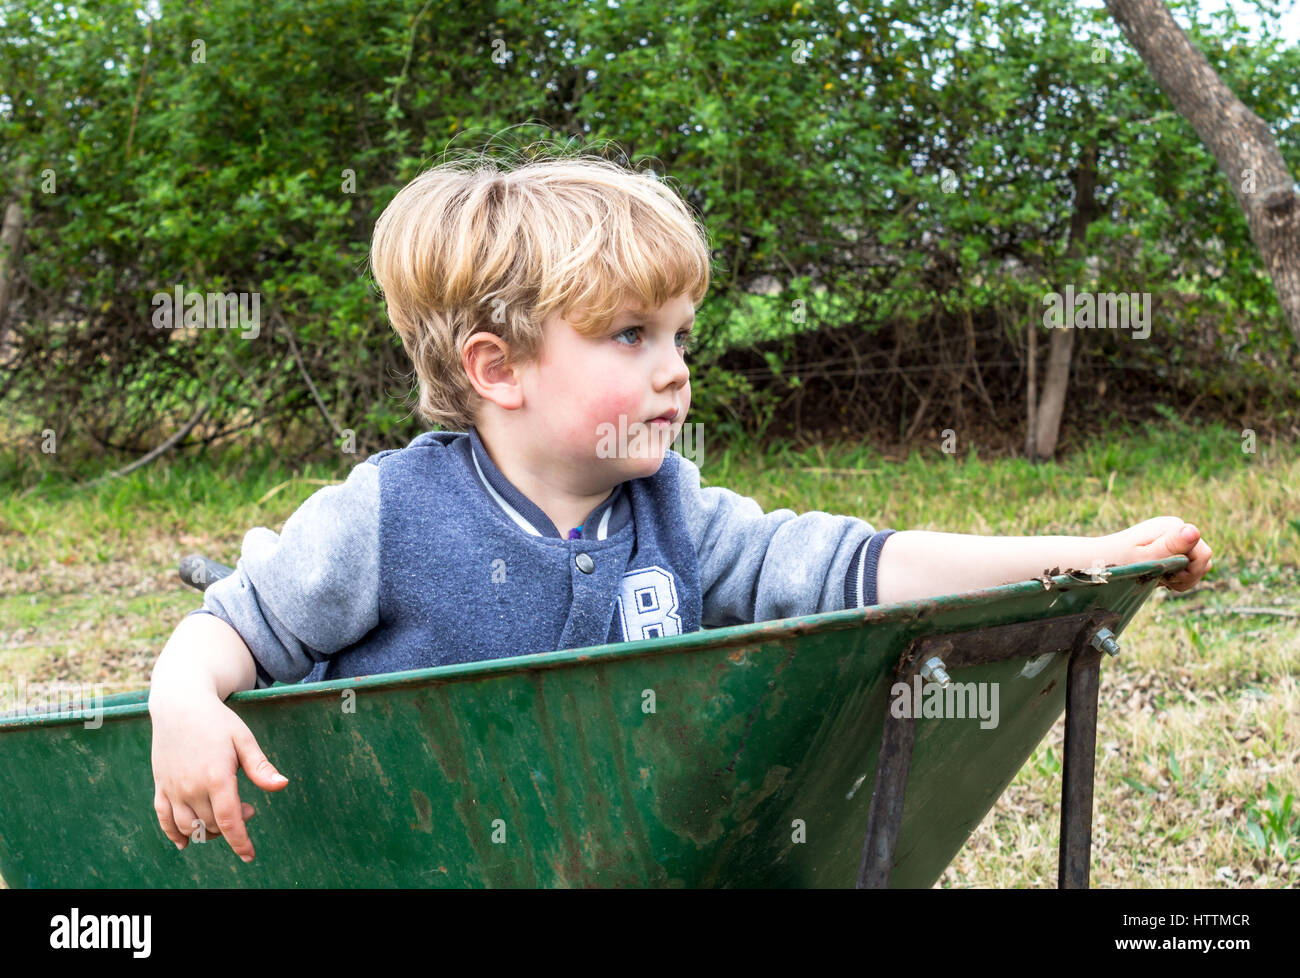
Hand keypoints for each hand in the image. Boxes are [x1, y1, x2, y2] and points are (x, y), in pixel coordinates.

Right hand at [150, 690, 288, 862]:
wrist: (179, 704)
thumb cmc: (217, 721)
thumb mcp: (244, 740)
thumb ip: (261, 767)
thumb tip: (282, 786)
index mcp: (217, 777)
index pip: (230, 821)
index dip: (240, 842)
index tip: (250, 856)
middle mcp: (191, 787)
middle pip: (211, 825)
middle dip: (232, 827)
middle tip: (248, 808)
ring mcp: (172, 788)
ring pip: (188, 827)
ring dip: (207, 831)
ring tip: (223, 816)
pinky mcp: (160, 786)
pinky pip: (163, 819)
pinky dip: (173, 834)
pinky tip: (185, 842)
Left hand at [1107, 516, 1212, 591]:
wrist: (1096, 563)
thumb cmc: (1117, 562)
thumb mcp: (1145, 558)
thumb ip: (1170, 546)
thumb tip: (1194, 529)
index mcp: (1173, 527)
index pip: (1204, 554)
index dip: (1189, 571)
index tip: (1165, 574)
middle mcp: (1176, 530)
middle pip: (1204, 560)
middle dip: (1187, 576)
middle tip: (1160, 579)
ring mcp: (1173, 540)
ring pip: (1197, 566)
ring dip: (1181, 579)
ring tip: (1157, 579)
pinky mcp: (1169, 550)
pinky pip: (1186, 569)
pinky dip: (1175, 579)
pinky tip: (1157, 579)